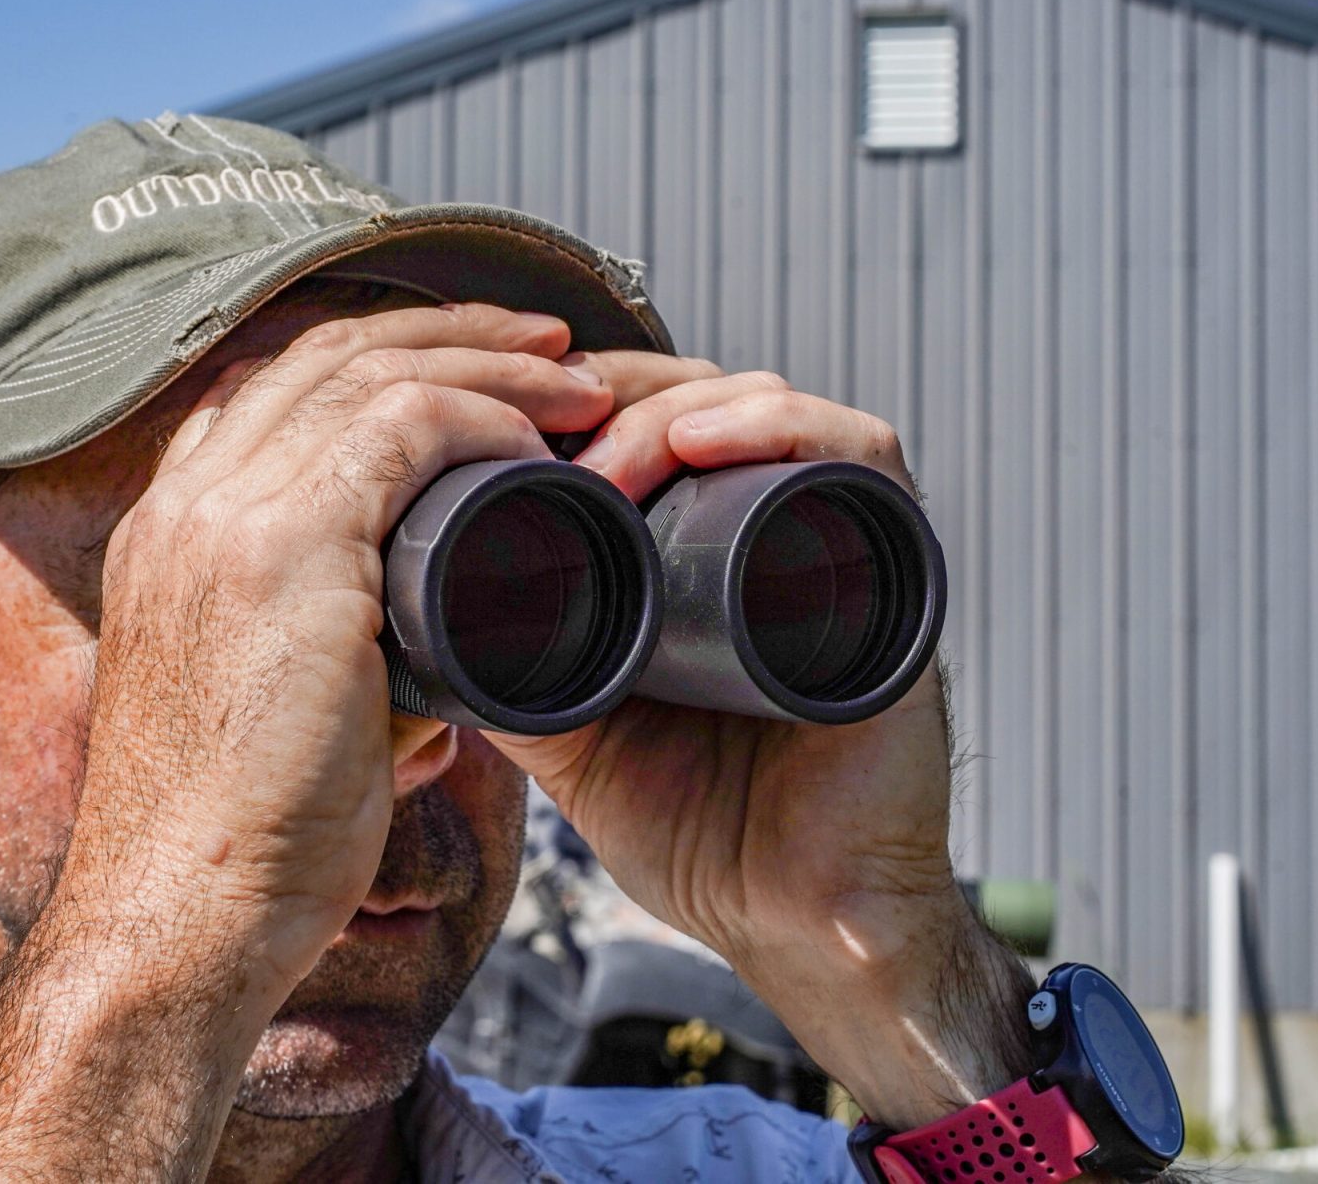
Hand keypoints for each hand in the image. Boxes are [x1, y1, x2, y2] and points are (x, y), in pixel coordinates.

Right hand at [0, 303, 614, 1181]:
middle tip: (545, 342)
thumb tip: (441, 659)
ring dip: (486, 363)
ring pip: (368, 372)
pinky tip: (541, 445)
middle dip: (447, 332)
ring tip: (575, 382)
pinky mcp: (280, 553)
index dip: (380, 359)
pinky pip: (403, 429)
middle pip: (322, 354)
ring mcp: (219, 520)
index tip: (472, 367)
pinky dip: (484, 420)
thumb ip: (342, 660)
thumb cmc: (237, 847)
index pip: (275, 390)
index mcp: (168, 538)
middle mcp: (181, 507)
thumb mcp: (274, 720)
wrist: (178, 923)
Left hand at [486, 354, 1029, 1122]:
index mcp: (716, 555)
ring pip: (765, 404)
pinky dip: (781, 425)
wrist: (798, 921)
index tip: (503, 429)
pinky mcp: (898, 571)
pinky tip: (699, 440)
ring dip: (668, 415)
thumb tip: (419, 614)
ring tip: (599, 466)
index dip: (577, 404)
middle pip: (700, 395)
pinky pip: (860, 452)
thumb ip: (513, 670)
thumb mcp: (578, 731)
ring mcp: (845, 544)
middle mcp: (785, 531)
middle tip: (540, 436)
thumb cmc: (708, 835)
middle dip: (610, 396)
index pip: (651, 420)